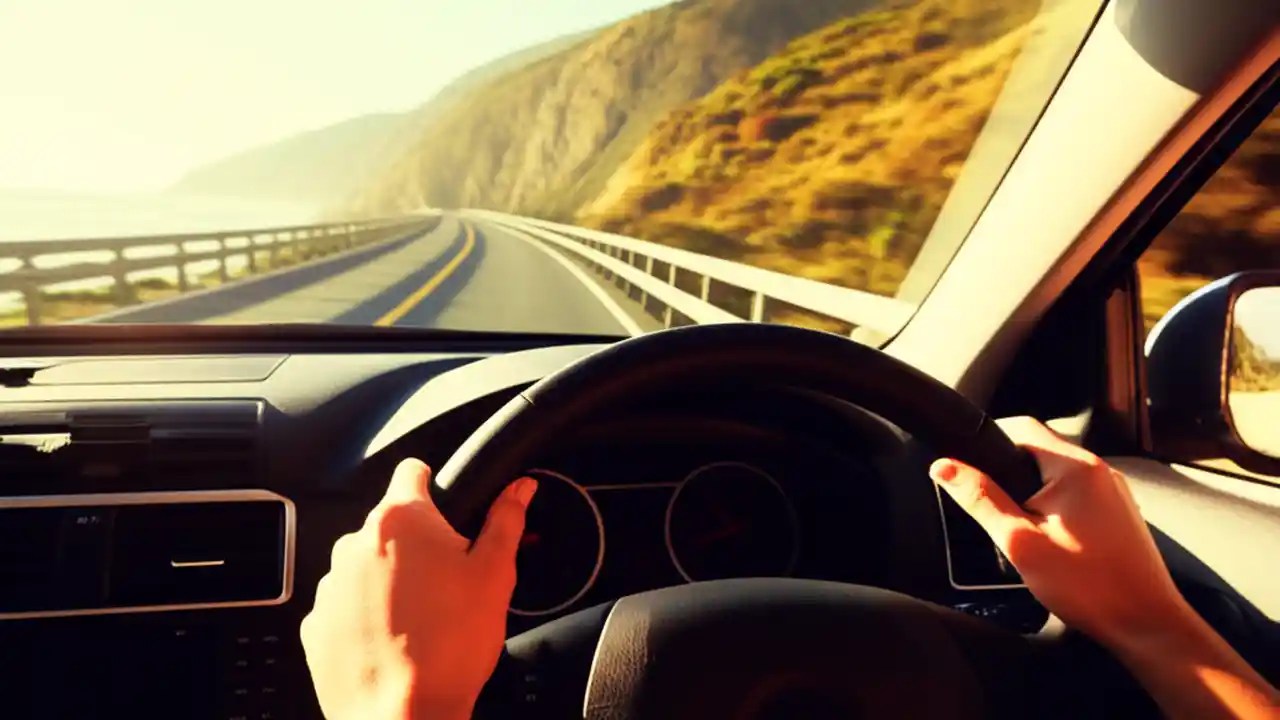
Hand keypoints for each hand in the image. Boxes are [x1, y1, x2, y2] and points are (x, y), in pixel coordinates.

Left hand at [301, 459, 536, 719]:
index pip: (412, 471)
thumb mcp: (494, 575)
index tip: (444, 504)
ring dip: (390, 580)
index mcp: (401, 520)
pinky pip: (345, 605)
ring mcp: (330, 585)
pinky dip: (366, 615)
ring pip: (366, 566)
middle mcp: (355, 544)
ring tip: (423, 618)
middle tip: (448, 581)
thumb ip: (506, 520)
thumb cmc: (450, 648)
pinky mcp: (317, 624)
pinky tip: (395, 639)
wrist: (404, 719)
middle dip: (418, 544)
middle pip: (390, 526)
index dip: (433, 484)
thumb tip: (519, 488)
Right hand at [929, 416, 1192, 650]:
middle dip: (1009, 473)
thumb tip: (944, 467)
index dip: (987, 440)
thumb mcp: (1020, 542)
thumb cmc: (1088, 586)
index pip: (1021, 427)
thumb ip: (980, 499)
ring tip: (1023, 531)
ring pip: (1056, 475)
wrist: (1145, 624)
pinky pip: (1076, 495)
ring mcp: (1113, 491)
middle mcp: (1099, 470)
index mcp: (1075, 467)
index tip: (967, 465)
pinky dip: (1054, 508)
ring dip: (1032, 493)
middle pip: (1038, 451)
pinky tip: (1050, 542)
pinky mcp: (1119, 512)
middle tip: (993, 510)